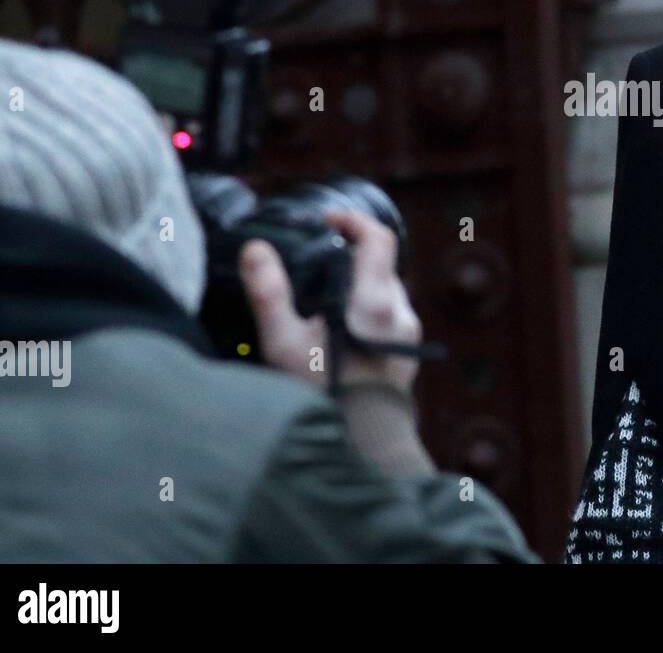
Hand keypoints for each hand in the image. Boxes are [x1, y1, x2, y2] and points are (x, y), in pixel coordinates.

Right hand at [238, 210, 422, 393]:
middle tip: (313, 265)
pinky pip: (388, 314)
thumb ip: (269, 293)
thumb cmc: (325, 394)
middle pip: (379, 262)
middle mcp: (400, 310)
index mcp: (375, 300)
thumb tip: (255, 249)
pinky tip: (337, 331)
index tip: (326, 220)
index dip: (353, 220)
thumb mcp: (284, 344)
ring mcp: (408, 331)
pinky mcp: (408, 350)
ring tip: (320, 303)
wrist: (366, 442)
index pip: (378, 237)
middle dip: (348, 256)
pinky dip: (365, 310)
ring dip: (356, 285)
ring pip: (384, 289)